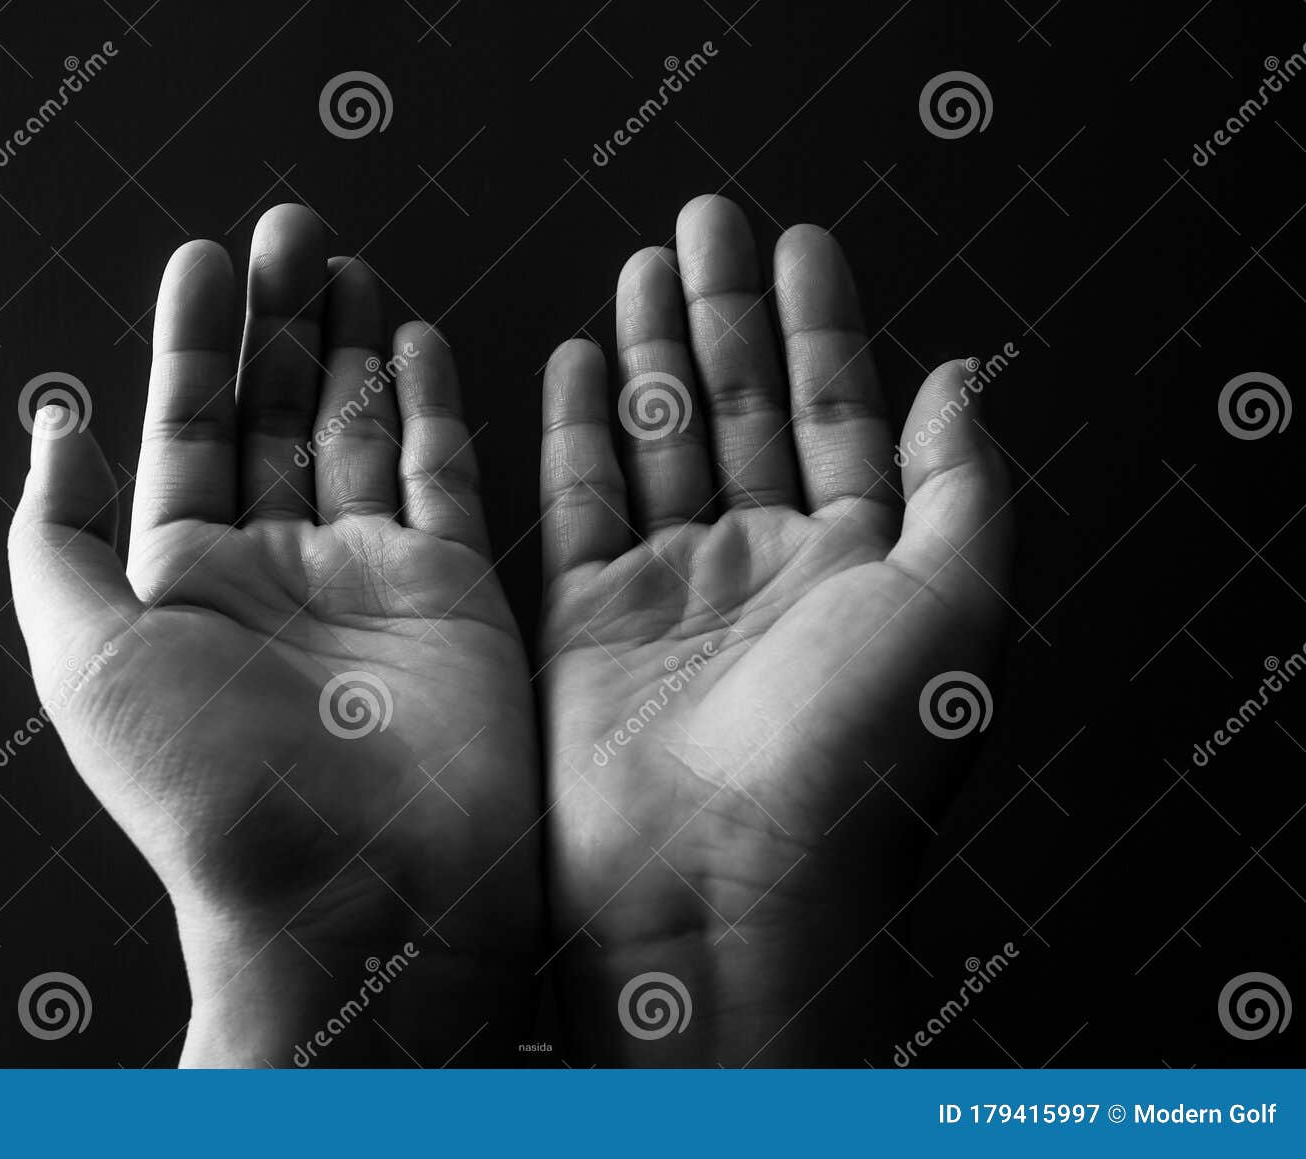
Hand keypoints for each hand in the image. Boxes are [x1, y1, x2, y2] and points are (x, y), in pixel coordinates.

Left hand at [7, 206, 539, 1066]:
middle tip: (289, 229)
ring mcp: (369, 576)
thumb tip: (50, 426)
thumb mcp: (85, 661)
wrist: (357, 896)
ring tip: (344, 259)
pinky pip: (439, 472)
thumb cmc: (211, 791)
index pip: (189, 435)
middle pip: (279, 417)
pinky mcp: (450, 588)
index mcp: (185, 584)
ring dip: (350, 345)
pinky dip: (429, 404)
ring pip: (359, 431)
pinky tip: (415, 337)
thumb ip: (56, 540)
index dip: (192, 345)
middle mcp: (277, 572)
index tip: (202, 257)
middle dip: (279, 322)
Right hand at [537, 195, 1012, 1064]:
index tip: (798, 240)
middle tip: (705, 220)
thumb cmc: (852, 766)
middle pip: (741, 411)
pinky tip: (577, 363)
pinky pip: (579, 502)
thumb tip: (962, 377)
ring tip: (643, 266)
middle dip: (726, 312)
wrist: (722, 892)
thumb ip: (963, 485)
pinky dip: (575, 429)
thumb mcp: (958, 610)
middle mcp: (766, 573)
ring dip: (653, 353)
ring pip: (660, 443)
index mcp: (860, 569)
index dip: (820, 323)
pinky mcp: (587, 623)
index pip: (837, 415)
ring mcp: (672, 594)